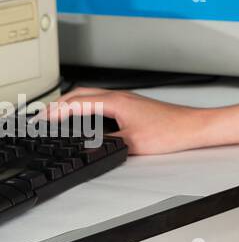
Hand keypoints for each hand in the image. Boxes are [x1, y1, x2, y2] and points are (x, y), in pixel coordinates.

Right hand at [42, 88, 201, 154]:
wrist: (192, 127)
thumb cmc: (170, 132)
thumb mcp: (131, 144)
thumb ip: (105, 144)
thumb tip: (85, 147)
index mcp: (117, 102)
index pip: (78, 102)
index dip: (57, 111)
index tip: (43, 118)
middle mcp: (121, 96)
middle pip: (82, 93)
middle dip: (60, 103)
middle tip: (45, 116)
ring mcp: (127, 99)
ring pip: (93, 95)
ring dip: (73, 102)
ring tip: (59, 114)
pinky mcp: (133, 105)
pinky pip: (103, 100)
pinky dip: (87, 105)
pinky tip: (86, 115)